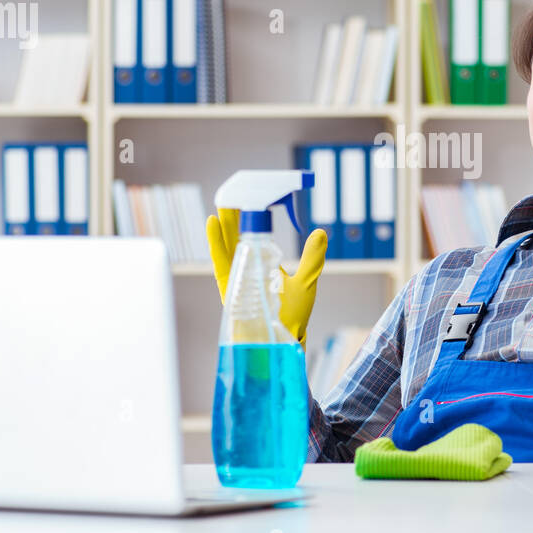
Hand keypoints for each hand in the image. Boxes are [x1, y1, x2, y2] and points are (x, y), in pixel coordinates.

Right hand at [206, 207, 327, 347]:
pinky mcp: (228, 287)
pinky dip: (214, 242)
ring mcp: (235, 276)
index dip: (252, 215)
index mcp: (262, 263)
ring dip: (224, 223)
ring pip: (226, 244)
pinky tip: (212, 223)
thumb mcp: (306, 281)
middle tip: (234, 191)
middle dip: (235, 214)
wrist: (281, 342)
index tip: (253, 195)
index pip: (254, 233)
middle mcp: (246, 267)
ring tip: (223, 200)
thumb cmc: (291, 316)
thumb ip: (312, 258)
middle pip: (237, 235)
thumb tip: (320, 232)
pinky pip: (219, 261)